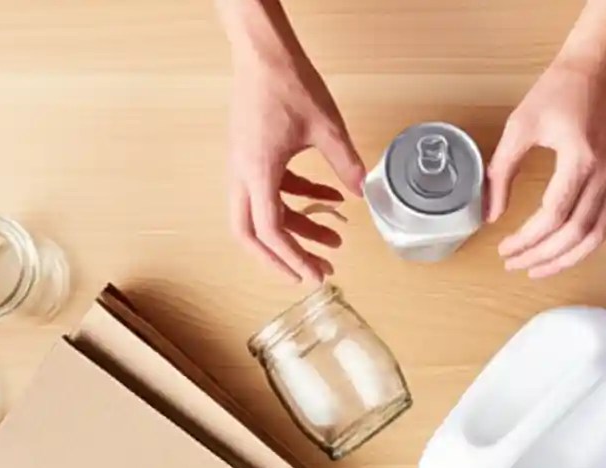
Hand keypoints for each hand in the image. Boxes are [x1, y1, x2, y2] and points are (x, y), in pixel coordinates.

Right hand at [228, 56, 364, 282]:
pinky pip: (271, 190)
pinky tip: (331, 201)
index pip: (271, 230)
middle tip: (311, 273)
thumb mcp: (327, 128)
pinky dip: (298, 201)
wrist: (264, 54)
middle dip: (280, 258)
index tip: (316, 275)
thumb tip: (363, 194)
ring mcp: (243, 165)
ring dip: (296, 230)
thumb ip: (346, 164)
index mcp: (257, 171)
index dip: (294, 257)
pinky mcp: (252, 156)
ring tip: (334, 242)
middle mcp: (242, 173)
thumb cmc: (288, 84)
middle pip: (250, 234)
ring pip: (262, 213)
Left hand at [486, 61, 605, 278]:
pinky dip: (586, 243)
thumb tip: (490, 214)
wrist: (597, 68)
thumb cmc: (558, 90)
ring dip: (567, 258)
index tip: (504, 249)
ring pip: (597, 235)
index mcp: (580, 158)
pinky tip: (566, 251)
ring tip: (540, 269)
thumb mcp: (519, 127)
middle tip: (516, 265)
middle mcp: (605, 172)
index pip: (553, 215)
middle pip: (575, 233)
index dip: (527, 240)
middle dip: (543, 256)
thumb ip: (501, 171)